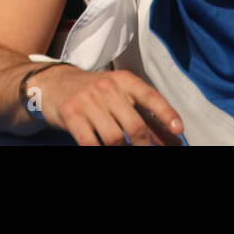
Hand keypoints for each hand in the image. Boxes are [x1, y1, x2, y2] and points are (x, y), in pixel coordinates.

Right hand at [35, 66, 182, 145]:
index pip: (149, 96)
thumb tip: (173, 141)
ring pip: (114, 138)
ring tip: (123, 149)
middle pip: (134, 124)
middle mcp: (107, 88)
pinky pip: (90, 142)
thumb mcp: (120, 96)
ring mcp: (87, 101)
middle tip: (149, 151)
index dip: (166, 113)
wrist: (55, 82)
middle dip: (145, 145)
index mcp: (124, 81)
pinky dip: (99, 151)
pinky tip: (103, 151)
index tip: (178, 130)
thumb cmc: (95, 92)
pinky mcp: (71, 114)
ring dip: (122, 150)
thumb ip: (146, 117)